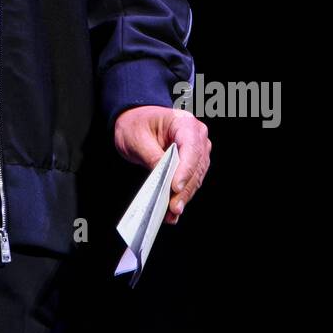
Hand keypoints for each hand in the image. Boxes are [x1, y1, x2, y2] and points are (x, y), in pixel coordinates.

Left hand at [112, 105, 210, 224]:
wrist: (135, 120)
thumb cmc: (136, 124)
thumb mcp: (138, 138)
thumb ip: (152, 156)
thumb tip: (163, 179)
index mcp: (184, 122)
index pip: (191, 148)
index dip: (185, 170)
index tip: (175, 187)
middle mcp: (197, 135)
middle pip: (196, 166)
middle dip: (185, 189)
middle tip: (173, 208)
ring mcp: (197, 149)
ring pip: (196, 177)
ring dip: (185, 196)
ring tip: (172, 212)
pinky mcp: (193, 162)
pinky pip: (191, 180)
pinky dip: (183, 195)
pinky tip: (173, 209)